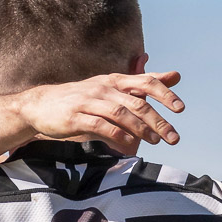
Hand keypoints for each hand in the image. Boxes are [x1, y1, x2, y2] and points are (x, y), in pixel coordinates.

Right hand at [19, 71, 183, 153]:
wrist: (41, 105)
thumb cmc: (82, 99)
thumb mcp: (113, 89)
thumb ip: (144, 84)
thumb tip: (175, 75)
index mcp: (115, 81)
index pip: (145, 82)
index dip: (164, 93)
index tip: (180, 108)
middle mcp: (104, 88)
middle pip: (137, 102)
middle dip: (158, 120)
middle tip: (174, 137)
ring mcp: (89, 102)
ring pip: (120, 113)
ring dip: (140, 129)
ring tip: (156, 142)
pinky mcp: (76, 117)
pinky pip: (99, 125)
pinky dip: (116, 135)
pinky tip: (129, 145)